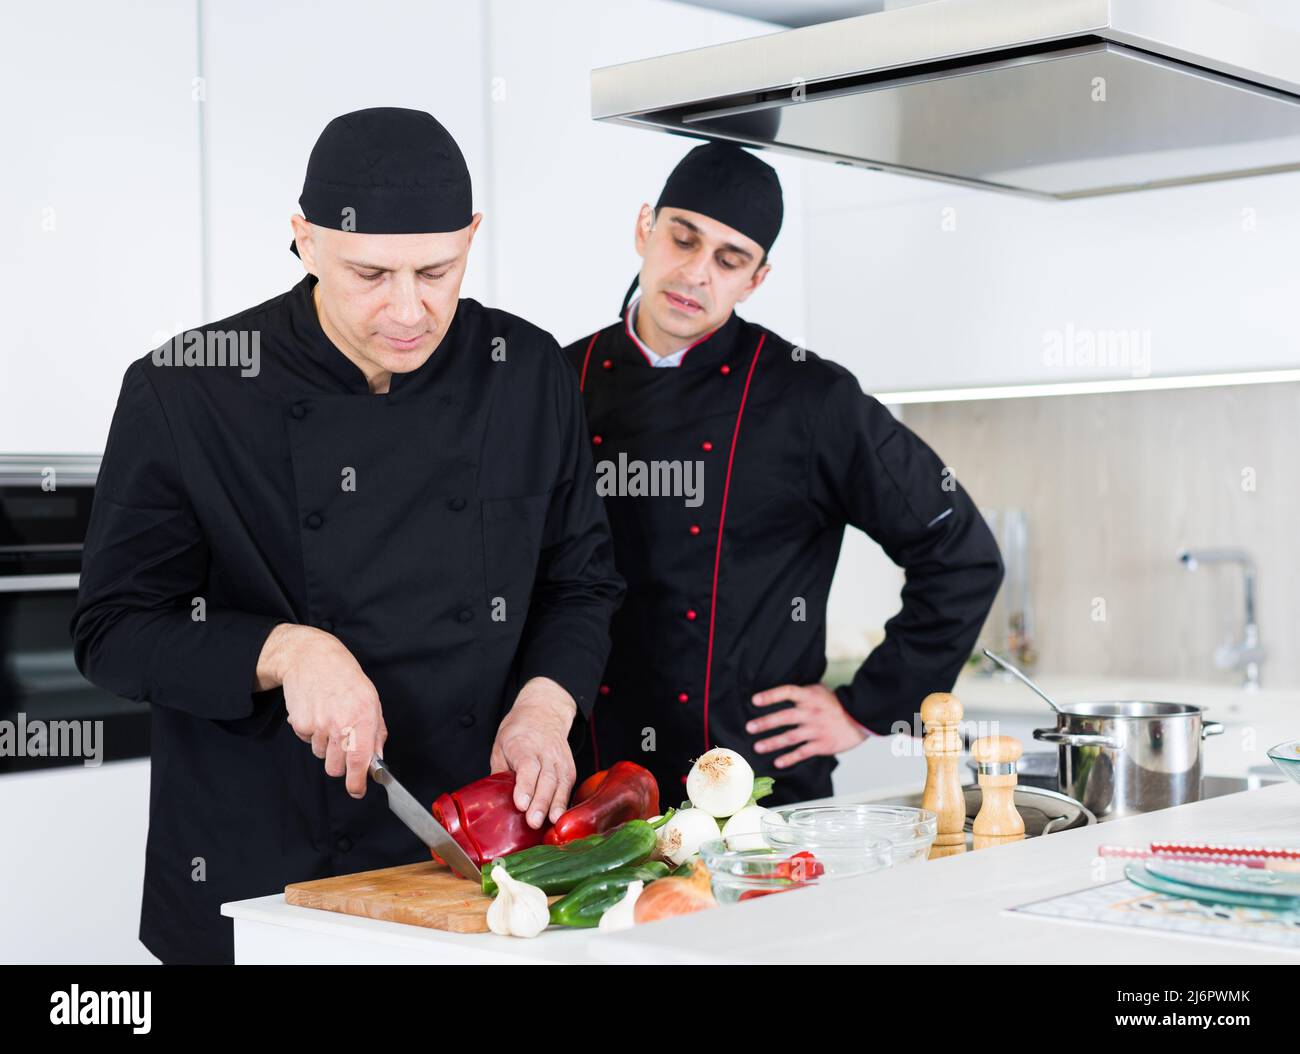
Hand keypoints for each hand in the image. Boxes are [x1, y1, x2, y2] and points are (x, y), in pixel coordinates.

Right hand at [256, 623, 387, 797]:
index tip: (356, 790)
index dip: (357, 782)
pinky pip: (306, 741)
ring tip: (330, 719)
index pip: (360, 761)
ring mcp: (318, 725)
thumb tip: (377, 759)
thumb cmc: (346, 678)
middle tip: (342, 745)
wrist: (313, 658)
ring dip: (326, 745)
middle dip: (340, 764)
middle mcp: (340, 724)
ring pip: (321, 755)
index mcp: (363, 718)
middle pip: (335, 768)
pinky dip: (311, 733)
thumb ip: (377, 732)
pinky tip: (317, 713)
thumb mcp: (371, 701)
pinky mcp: (299, 723)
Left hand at [489, 677, 577, 829]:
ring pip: (560, 783)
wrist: (544, 712)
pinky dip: (565, 802)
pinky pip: (568, 786)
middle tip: (534, 822)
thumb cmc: (518, 731)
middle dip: (541, 802)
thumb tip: (495, 801)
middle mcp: (545, 752)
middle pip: (546, 779)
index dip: (524, 786)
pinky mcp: (569, 767)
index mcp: (523, 745)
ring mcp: (560, 760)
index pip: (526, 767)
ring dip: (556, 804)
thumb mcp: (500, 746)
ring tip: (553, 823)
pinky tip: (561, 817)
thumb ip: (500, 772)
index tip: (520, 804)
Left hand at [747, 683, 867, 767]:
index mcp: (809, 697)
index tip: (755, 700)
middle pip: (785, 717)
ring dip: (772, 743)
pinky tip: (778, 763)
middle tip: (749, 727)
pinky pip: (802, 752)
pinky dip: (789, 758)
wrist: (860, 718)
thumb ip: (801, 692)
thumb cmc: (836, 704)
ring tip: (757, 747)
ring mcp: (816, 730)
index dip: (770, 696)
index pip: (787, 692)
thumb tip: (780, 692)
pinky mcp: (822, 745)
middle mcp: (811, 713)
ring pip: (790, 737)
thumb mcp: (819, 691)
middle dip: (765, 723)